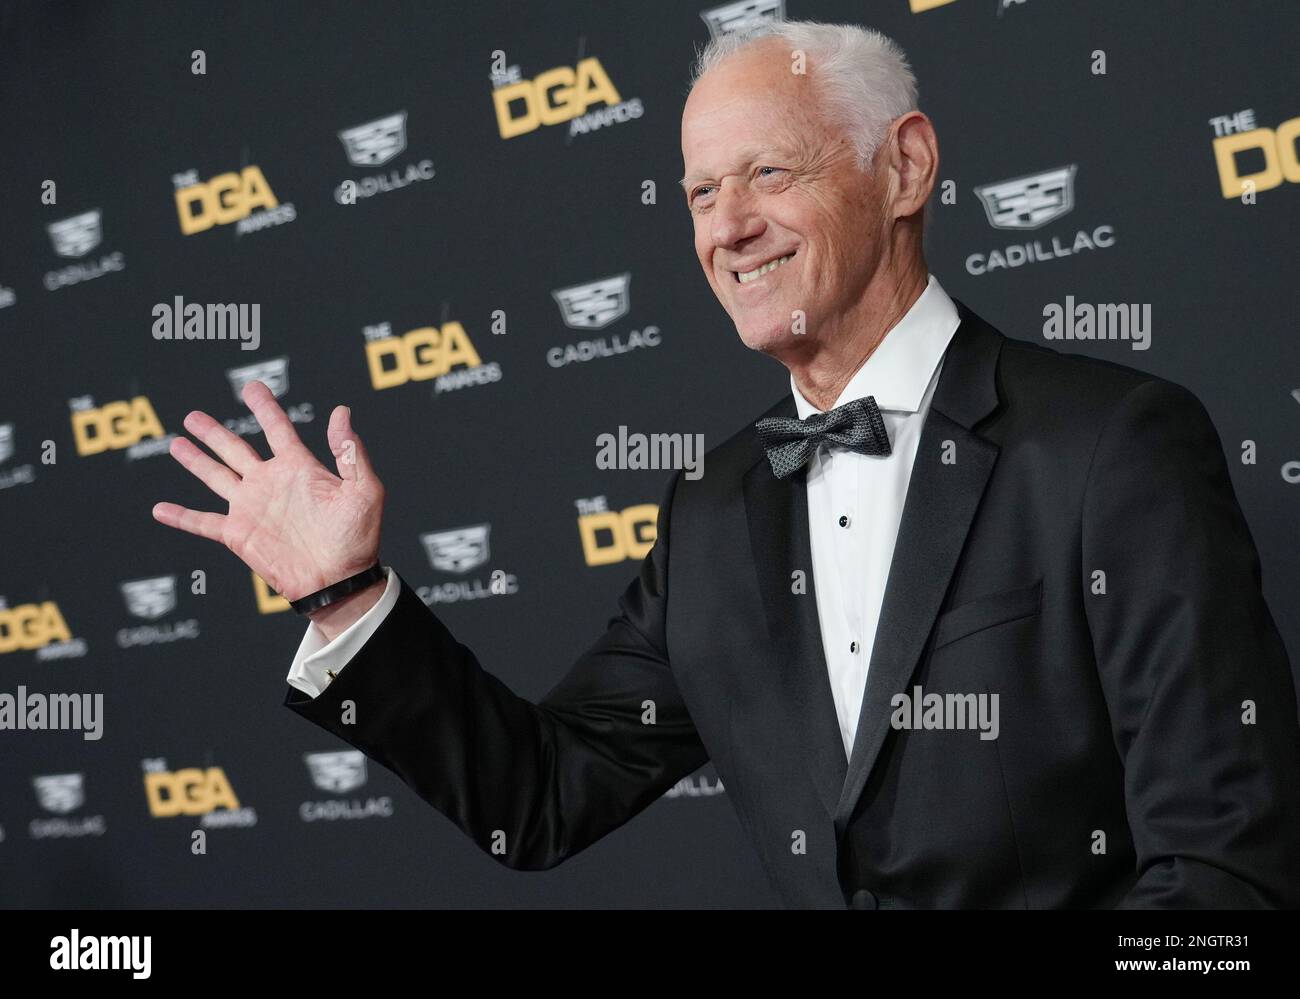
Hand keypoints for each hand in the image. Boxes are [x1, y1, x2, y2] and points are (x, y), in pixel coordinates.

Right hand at [152, 381, 385, 605]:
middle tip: (193, 415)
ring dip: (195, 460)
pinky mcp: (238, 534)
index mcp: (300, 468)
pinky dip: (181, 517)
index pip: (277, 429)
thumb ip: (350, 451)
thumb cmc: (358, 538)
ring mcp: (252, 508)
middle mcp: (271, 483)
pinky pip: (203, 522)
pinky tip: (159, 509)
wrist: (340, 580)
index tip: (251, 388)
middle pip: (235, 449)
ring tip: (176, 442)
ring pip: (216, 476)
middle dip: (214, 432)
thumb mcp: (365, 490)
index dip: (264, 408)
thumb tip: (341, 411)